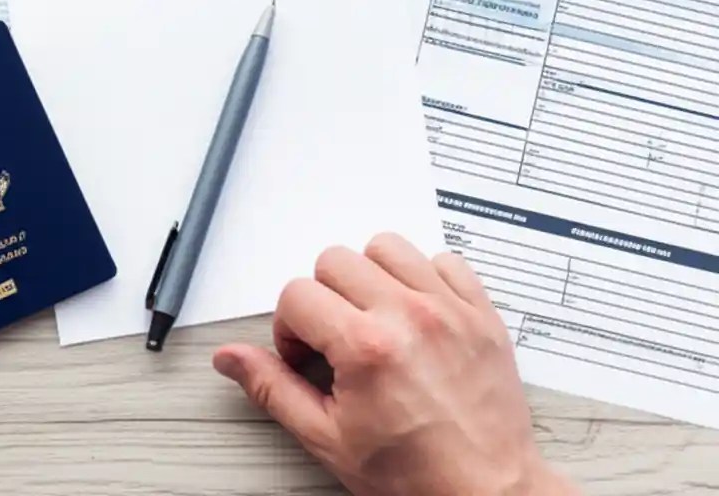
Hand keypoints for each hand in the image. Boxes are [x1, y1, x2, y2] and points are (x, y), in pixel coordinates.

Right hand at [213, 234, 579, 495]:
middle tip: (334, 339)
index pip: (297, 294)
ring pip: (387, 247)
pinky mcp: (481, 314)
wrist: (486, 492)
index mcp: (365, 347)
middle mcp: (409, 317)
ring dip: (370, 276)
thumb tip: (232, 359)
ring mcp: (449, 310)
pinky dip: (424, 277)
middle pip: (336, 260)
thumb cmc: (416, 475)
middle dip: (323, 298)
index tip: (305, 356)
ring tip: (373, 318)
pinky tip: (415, 313)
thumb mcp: (327, 438)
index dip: (288, 329)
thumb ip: (273, 389)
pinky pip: (445, 260)